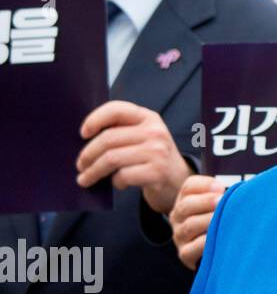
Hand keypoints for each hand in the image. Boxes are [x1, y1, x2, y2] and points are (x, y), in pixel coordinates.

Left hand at [76, 101, 191, 214]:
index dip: (94, 119)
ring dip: (93, 172)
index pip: (116, 110)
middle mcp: (155, 131)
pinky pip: (123, 176)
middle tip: (80, 166)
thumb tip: (83, 140)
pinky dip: (115, 182)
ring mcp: (158, 152)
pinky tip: (118, 183)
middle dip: (87, 155)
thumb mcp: (142, 137)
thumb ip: (121, 132)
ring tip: (85, 179)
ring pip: (111, 159)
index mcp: (148, 117)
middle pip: (108, 139)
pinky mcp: (157, 172)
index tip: (82, 134)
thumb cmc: (150, 157)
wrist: (178, 180)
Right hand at [169, 174, 224, 270]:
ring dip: (207, 221)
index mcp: (185, 199)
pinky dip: (205, 243)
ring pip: (189, 226)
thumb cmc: (221, 219)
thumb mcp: (220, 203)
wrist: (210, 250)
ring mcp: (180, 236)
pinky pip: (191, 248)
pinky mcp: (184, 254)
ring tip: (223, 219)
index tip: (221, 187)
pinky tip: (219, 238)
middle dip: (205, 202)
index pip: (189, 187)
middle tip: (222, 200)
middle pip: (186, 206)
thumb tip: (239, 190)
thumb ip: (224, 193)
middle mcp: (178, 217)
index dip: (204, 185)